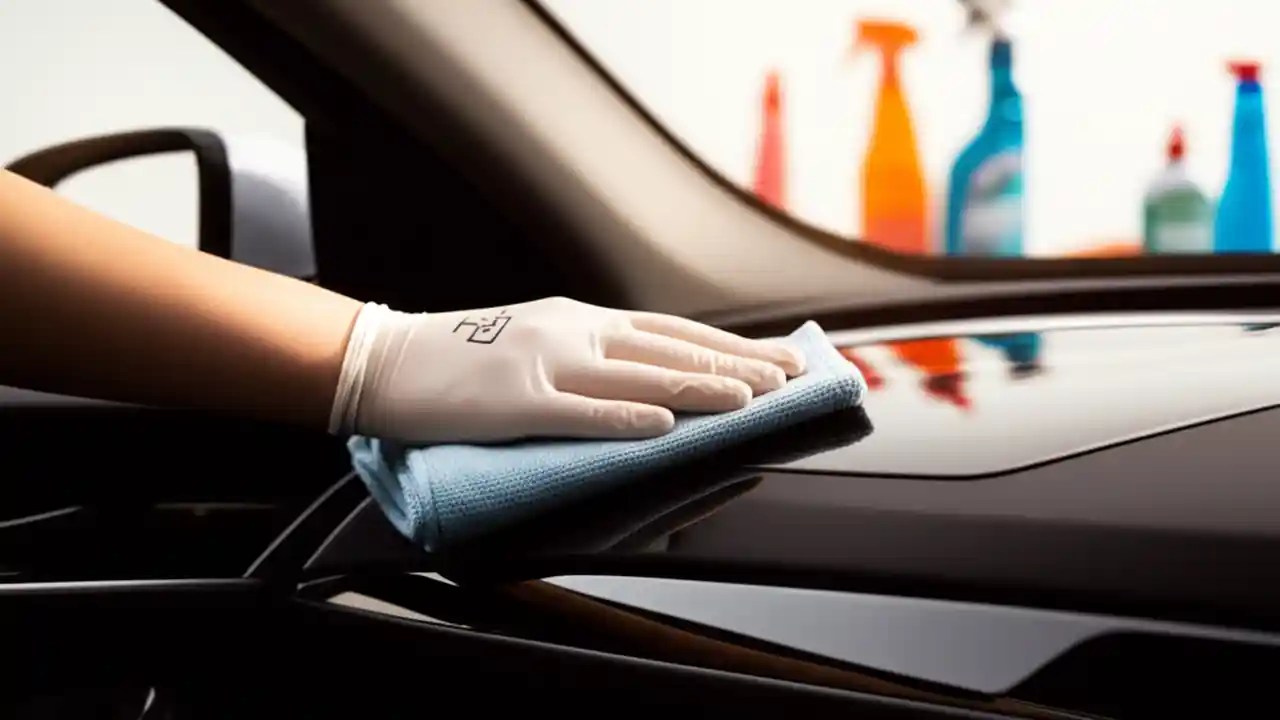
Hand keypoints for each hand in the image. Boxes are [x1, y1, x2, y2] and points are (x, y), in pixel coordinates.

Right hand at [329, 296, 805, 443]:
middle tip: (790, 378)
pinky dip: (624, 417)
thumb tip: (652, 384)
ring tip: (750, 399)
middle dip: (736, 364)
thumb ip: (593, 355)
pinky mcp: (514, 399)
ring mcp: (544, 362)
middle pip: (670, 348)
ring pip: (636, 375)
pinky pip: (578, 410)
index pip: (674, 332)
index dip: (732, 346)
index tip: (779, 358)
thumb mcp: (538, 336)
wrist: (386, 358)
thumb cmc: (464, 356)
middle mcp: (574, 331)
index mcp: (582, 318)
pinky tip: (664, 427)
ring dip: (697, 387)